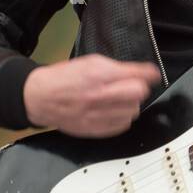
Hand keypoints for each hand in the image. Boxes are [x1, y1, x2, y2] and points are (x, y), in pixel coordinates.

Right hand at [23, 55, 161, 137]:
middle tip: (131, 86)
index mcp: (98, 75)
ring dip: (130, 104)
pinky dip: (122, 118)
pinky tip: (112, 110)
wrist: (41, 97)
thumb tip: (145, 72)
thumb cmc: (65, 78)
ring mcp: (97, 114)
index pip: (136, 75)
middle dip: (139, 88)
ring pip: (132, 111)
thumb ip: (119, 67)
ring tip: (118, 99)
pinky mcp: (95, 129)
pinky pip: (122, 125)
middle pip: (138, 93)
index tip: (152, 74)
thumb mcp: (91, 62)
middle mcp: (99, 96)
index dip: (148, 74)